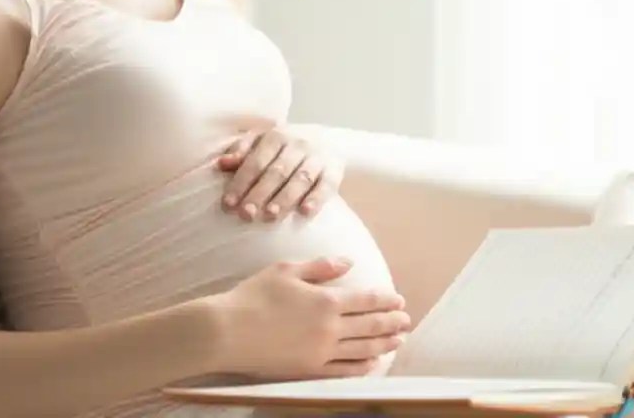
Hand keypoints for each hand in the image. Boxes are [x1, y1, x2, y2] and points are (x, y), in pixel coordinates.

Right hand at [212, 257, 410, 378]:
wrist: (226, 332)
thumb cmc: (253, 296)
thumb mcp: (287, 270)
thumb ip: (321, 267)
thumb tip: (349, 262)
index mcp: (326, 301)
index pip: (367, 300)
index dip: (386, 300)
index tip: (400, 300)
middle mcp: (330, 328)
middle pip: (371, 326)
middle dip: (392, 322)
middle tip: (406, 320)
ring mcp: (322, 353)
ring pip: (364, 350)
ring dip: (385, 344)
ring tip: (399, 340)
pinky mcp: (310, 371)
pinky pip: (345, 371)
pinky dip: (364, 367)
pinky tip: (373, 363)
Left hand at [217, 127, 342, 220]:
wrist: (332, 141)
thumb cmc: (287, 146)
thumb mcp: (264, 141)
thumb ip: (242, 151)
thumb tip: (221, 164)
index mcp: (277, 136)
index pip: (256, 161)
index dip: (241, 182)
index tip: (228, 204)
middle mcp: (298, 144)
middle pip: (276, 172)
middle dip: (260, 194)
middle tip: (245, 215)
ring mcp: (318, 158)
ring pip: (300, 179)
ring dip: (284, 198)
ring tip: (269, 216)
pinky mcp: (334, 171)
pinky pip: (326, 185)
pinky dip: (316, 199)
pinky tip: (305, 212)